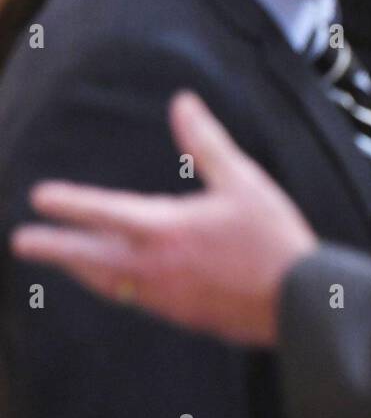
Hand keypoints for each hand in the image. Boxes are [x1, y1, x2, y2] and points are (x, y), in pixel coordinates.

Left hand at [10, 91, 317, 345]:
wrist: (296, 303)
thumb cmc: (272, 237)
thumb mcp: (242, 180)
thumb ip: (205, 142)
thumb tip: (182, 103)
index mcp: (167, 230)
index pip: (105, 213)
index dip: (70, 203)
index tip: (39, 197)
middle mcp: (155, 267)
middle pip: (90, 258)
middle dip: (55, 248)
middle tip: (22, 241)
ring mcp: (164, 296)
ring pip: (108, 281)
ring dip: (82, 268)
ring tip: (64, 259)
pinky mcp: (180, 314)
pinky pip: (132, 297)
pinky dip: (112, 284)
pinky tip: (116, 280)